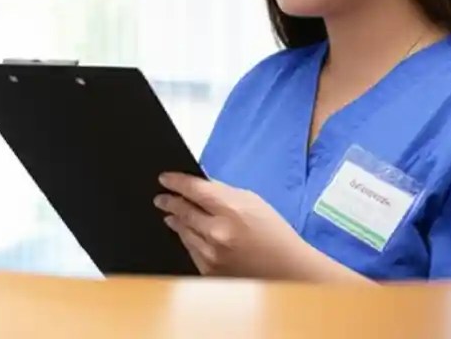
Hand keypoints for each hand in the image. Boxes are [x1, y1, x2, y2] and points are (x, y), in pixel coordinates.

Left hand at [154, 173, 314, 279]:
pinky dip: (188, 239)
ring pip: (183, 231)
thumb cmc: (274, 233)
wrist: (289, 270)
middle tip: (161, 198)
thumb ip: (222, 193)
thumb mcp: (252, 202)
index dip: (175, 182)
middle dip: (169, 202)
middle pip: (182, 211)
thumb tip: (197, 186)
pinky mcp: (209, 271)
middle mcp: (217, 232)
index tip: (164, 179)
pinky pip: (190, 250)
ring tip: (171, 215)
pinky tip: (188, 234)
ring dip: (176, 221)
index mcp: (231, 209)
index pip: (193, 190)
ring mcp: (211, 254)